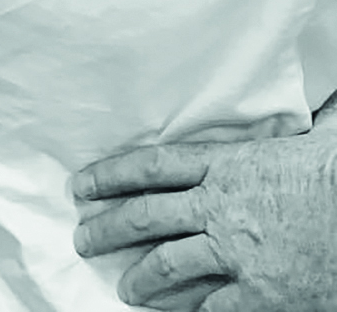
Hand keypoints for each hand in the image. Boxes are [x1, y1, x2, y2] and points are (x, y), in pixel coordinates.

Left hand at [73, 126, 336, 309]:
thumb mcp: (306, 141)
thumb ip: (292, 127)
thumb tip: (321, 103)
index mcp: (225, 165)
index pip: (150, 166)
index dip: (110, 175)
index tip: (81, 185)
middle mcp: (219, 206)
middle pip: (145, 215)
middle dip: (106, 228)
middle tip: (82, 239)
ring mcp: (237, 251)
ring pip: (168, 263)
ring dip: (140, 278)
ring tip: (124, 289)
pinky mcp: (261, 293)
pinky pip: (211, 306)